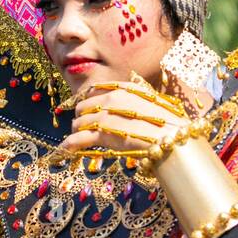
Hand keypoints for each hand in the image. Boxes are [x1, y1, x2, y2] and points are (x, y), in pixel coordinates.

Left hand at [61, 81, 188, 159]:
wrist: (172, 138)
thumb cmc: (169, 122)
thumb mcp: (152, 100)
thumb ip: (137, 96)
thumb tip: (131, 92)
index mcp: (124, 87)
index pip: (96, 89)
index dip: (88, 99)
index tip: (85, 107)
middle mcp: (111, 98)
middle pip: (83, 106)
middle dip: (82, 116)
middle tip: (84, 126)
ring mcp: (105, 115)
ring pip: (79, 122)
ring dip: (77, 131)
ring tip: (79, 139)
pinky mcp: (102, 134)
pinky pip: (77, 139)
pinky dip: (69, 145)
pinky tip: (64, 150)